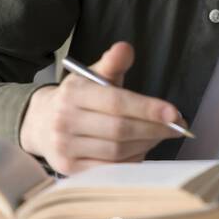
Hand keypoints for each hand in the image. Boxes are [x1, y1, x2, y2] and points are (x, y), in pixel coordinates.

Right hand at [18, 41, 187, 174]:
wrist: (41, 123)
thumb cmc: (78, 98)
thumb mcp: (91, 75)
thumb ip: (112, 63)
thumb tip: (125, 49)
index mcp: (73, 93)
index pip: (116, 102)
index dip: (147, 108)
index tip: (174, 113)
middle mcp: (65, 120)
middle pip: (120, 130)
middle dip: (154, 129)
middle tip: (177, 127)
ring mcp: (65, 147)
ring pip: (117, 152)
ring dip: (146, 145)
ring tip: (159, 136)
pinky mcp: (68, 169)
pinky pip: (110, 169)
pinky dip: (132, 160)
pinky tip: (141, 150)